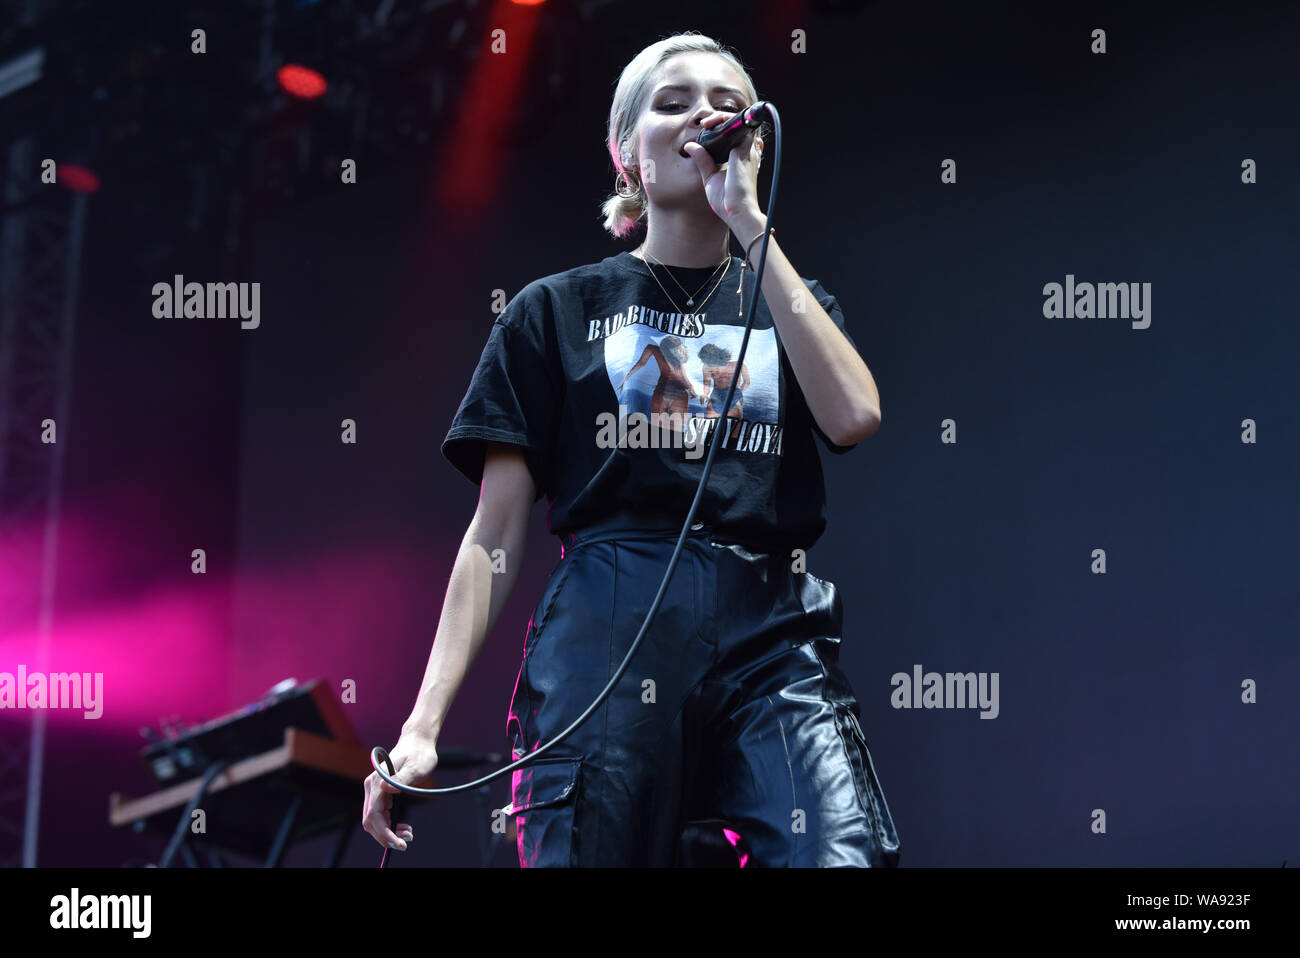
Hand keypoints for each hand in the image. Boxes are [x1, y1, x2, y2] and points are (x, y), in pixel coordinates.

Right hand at [361, 728, 438, 851]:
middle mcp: (372, 786)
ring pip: (373, 819)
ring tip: (407, 835)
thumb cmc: (420, 753)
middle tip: (405, 843)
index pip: (374, 814)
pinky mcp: (380, 792)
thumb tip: (386, 790)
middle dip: (385, 836)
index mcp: (378, 781)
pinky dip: (388, 825)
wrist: (417, 741)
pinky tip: (402, 827)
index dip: (384, 832)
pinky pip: (379, 814)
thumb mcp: (417, 767)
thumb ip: (402, 779)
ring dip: (387, 832)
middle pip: (370, 821)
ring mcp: (374, 789)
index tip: (398, 842)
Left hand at [682, 112, 763, 228]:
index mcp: (739, 158)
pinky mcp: (745, 149)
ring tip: (705, 122)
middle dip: (718, 118)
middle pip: (735, 124)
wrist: (737, 212)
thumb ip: (702, 160)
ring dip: (721, 116)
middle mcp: (745, 151)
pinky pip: (739, 124)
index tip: (702, 130)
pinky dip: (725, 120)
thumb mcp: (709, 177)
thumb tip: (689, 146)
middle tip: (702, 123)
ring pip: (737, 121)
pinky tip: (711, 124)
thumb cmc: (726, 201)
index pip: (731, 135)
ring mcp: (747, 149)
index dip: (718, 127)